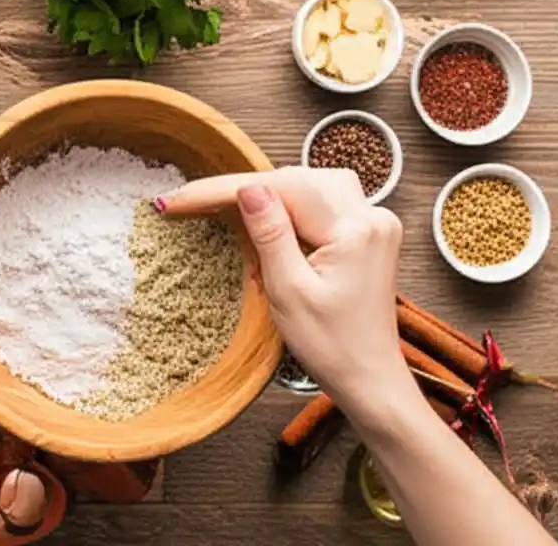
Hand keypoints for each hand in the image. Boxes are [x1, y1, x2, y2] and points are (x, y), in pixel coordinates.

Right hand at [158, 167, 411, 418]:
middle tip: (198, 201)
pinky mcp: (367, 233)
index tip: (183, 197)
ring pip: (310, 186)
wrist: (369, 379)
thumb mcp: (289, 291)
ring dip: (271, 195)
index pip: (282, 189)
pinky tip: (271, 229)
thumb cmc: (332, 346)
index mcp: (355, 230)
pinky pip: (323, 204)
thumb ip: (270, 234)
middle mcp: (372, 217)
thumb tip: (247, 188)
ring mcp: (374, 223)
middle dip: (247, 189)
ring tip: (233, 213)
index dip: (228, 189)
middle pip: (298, 179)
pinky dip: (292, 211)